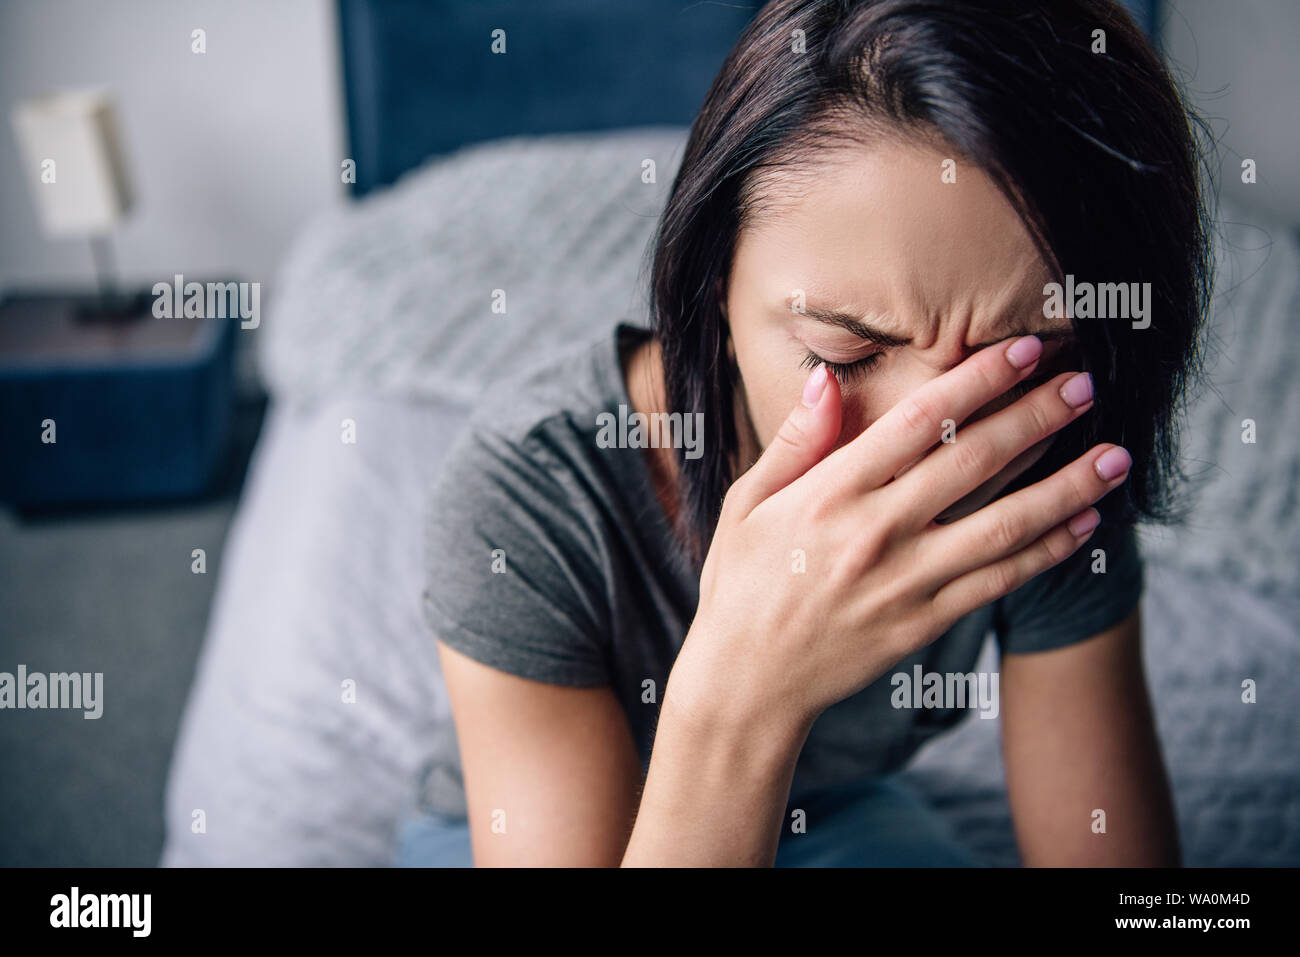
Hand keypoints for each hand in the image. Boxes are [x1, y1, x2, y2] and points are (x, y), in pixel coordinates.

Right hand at [672, 335, 1130, 730]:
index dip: (975, 381)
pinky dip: (1047, 551)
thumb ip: (794, 442)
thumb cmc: (742, 584)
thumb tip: (826, 380)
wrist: (747, 682)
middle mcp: (874, 533)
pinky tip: (1084, 524)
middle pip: (972, 463)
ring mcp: (905, 582)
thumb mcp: (746, 505)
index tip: (1021, 349)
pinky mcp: (924, 622)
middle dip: (1035, 418)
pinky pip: (999, 582)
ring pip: (1004, 526)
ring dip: (1067, 487)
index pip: (917, 423)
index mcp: (830, 494)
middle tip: (1085, 384)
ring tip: (1117, 456)